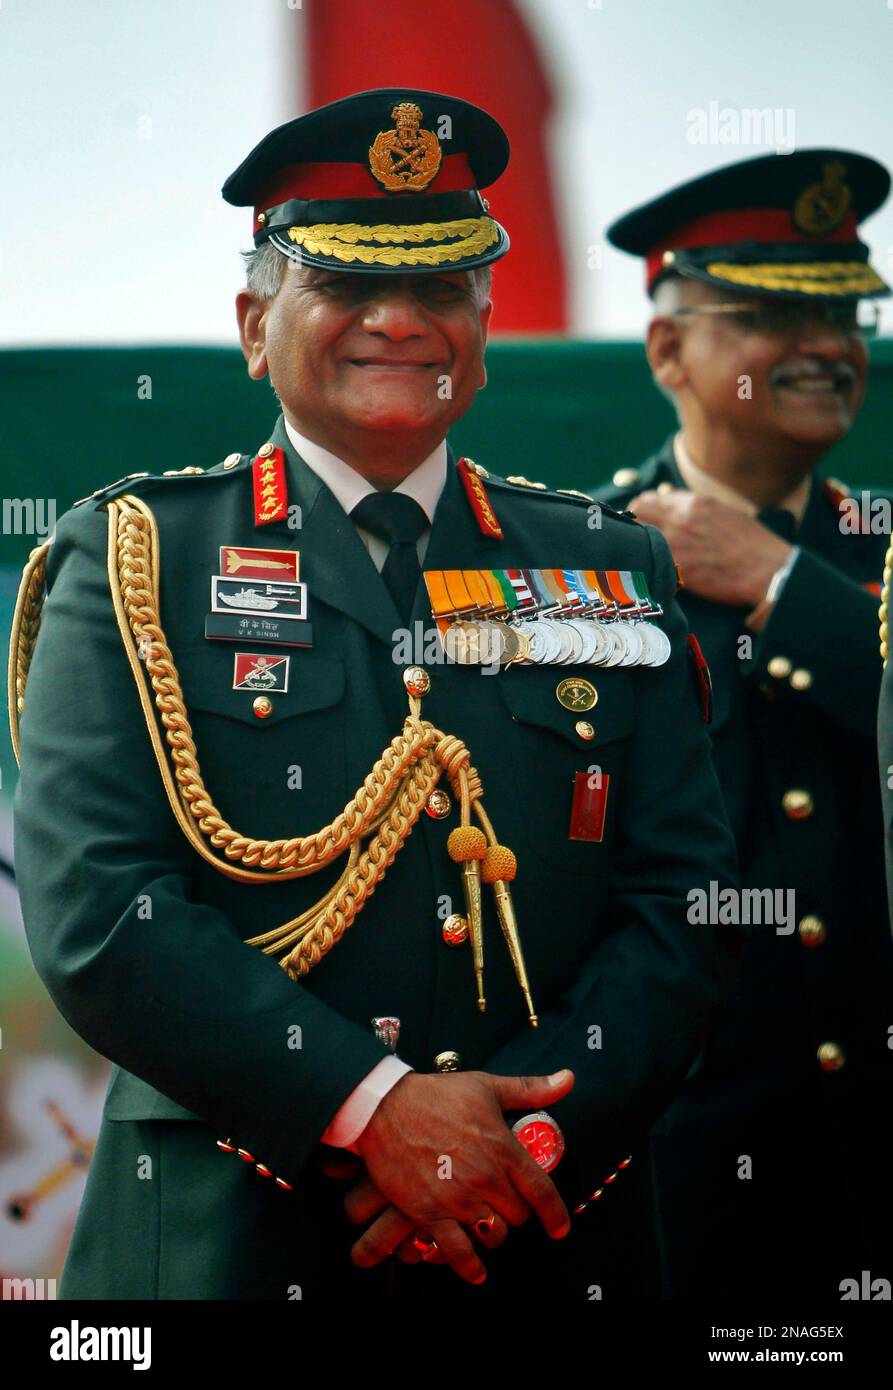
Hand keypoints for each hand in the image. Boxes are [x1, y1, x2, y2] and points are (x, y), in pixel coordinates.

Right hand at [349, 1068, 574, 1283]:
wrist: (386, 1107)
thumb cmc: (437, 1094)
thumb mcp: (486, 1086)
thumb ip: (530, 1089)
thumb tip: (567, 1079)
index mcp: (503, 1147)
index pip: (541, 1190)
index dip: (555, 1214)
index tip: (560, 1228)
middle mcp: (485, 1177)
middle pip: (518, 1216)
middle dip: (515, 1212)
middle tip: (504, 1205)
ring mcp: (458, 1199)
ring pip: (494, 1235)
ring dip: (494, 1233)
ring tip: (488, 1225)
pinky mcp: (430, 1213)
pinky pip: (458, 1252)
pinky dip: (470, 1266)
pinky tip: (476, 1271)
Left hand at [628, 488, 791, 607]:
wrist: (768, 572)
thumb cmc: (752, 544)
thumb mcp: (724, 513)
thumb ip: (695, 508)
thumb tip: (669, 500)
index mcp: (693, 504)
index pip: (647, 500)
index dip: (643, 511)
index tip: (645, 520)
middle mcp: (680, 520)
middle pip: (636, 515)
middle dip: (634, 525)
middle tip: (639, 537)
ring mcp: (676, 545)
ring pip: (639, 539)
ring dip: (640, 546)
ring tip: (647, 555)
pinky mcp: (678, 570)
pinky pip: (651, 563)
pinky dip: (649, 566)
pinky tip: (656, 571)